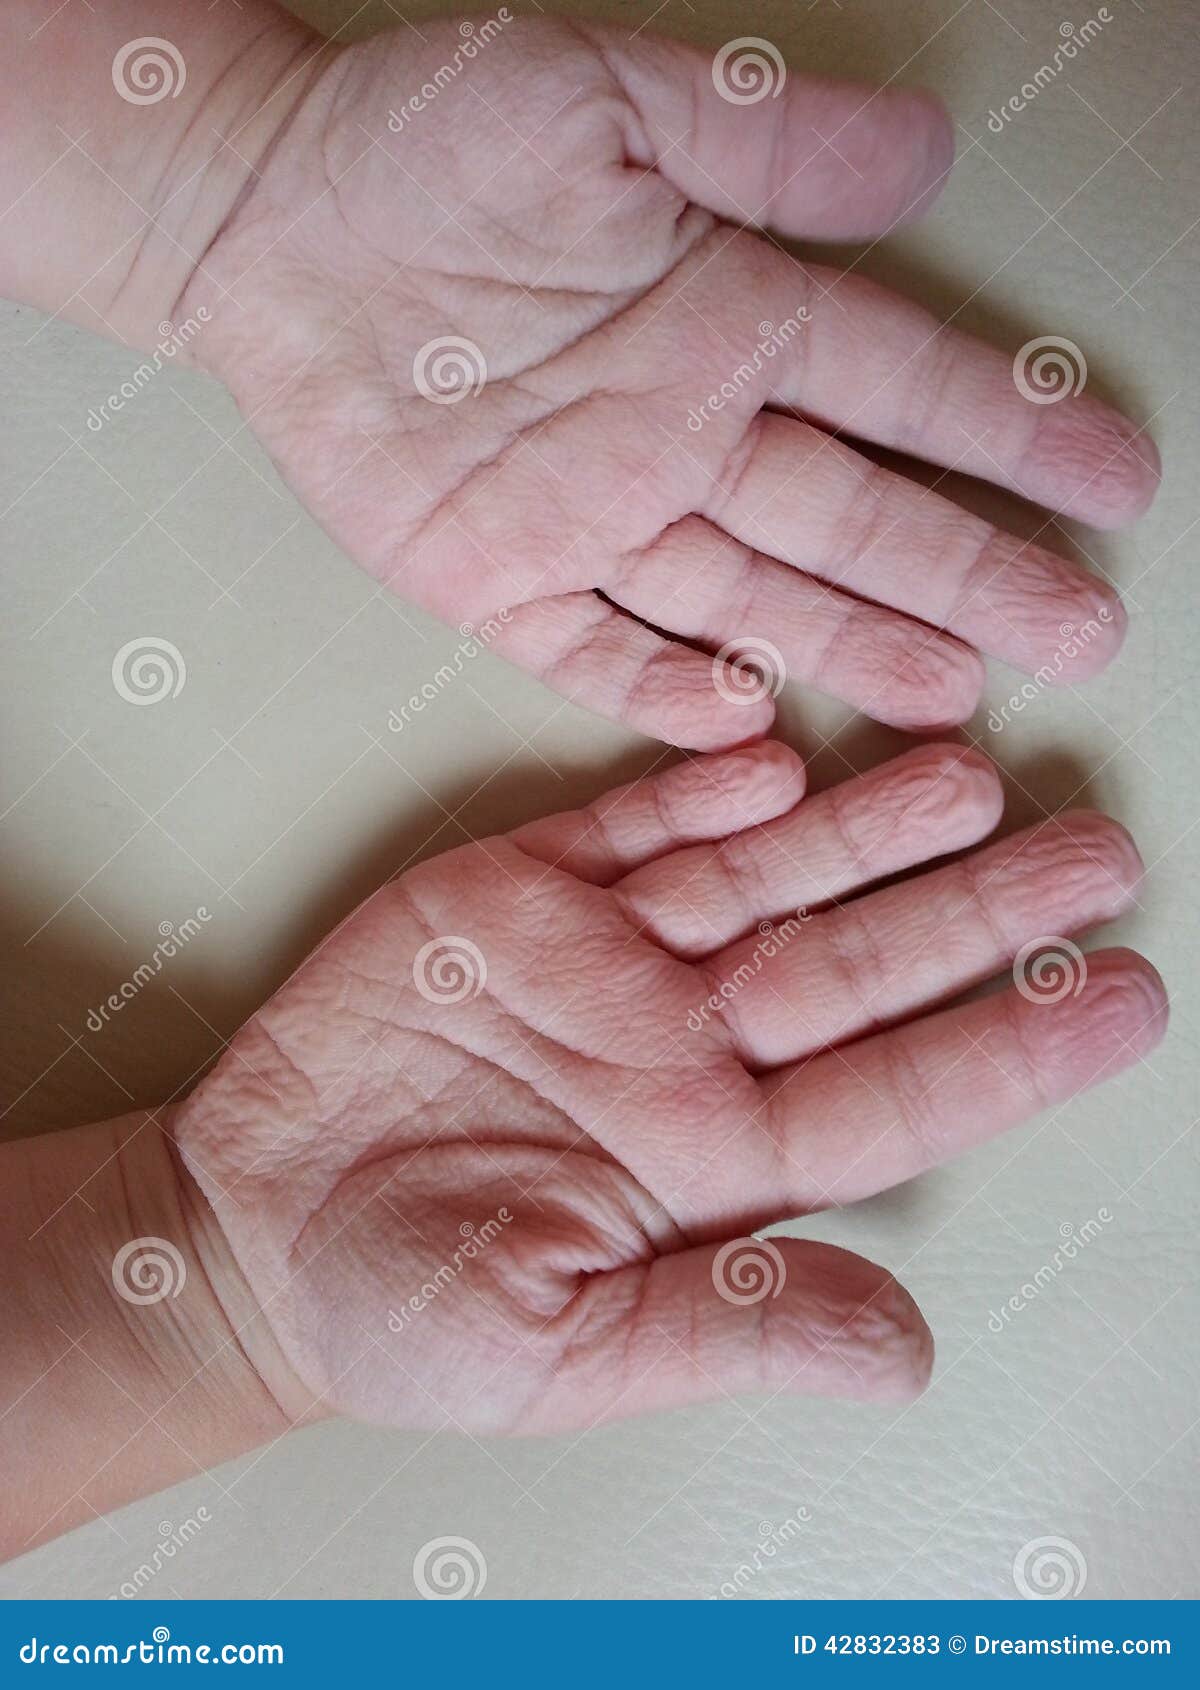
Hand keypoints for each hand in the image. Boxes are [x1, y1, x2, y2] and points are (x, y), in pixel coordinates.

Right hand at [175, 741, 1164, 1431]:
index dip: (1017, 1046)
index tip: (1129, 1000)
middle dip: (980, 908)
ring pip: (769, 876)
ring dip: (866, 825)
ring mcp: (610, 960)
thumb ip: (729, 1325)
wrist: (254, 1225)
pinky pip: (632, 829)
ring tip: (969, 771)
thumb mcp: (565, 1347)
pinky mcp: (523, 893)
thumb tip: (899, 1354)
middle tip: (1098, 853)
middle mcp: (687, 1048)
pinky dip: (704, 786)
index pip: (899, 1092)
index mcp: (715, 1161)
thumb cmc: (402, 1312)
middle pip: (863, 963)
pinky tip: (780, 752)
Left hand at [178, 12, 1160, 748]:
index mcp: (722, 317)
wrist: (263, 223)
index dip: (1010, 428)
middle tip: (1078, 624)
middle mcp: (678, 433)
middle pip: (848, 515)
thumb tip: (922, 161)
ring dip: (849, 645)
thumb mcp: (606, 100)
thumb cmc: (427, 146)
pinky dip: (662, 690)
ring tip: (954, 690)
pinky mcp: (497, 578)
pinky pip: (593, 649)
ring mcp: (591, 517)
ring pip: (748, 595)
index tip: (1112, 474)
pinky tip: (747, 720)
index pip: (898, 382)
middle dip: (966, 569)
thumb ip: (762, 138)